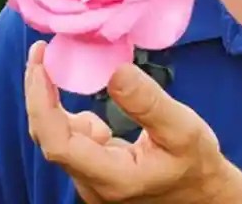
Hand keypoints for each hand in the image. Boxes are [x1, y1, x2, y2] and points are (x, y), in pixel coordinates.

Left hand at [24, 41, 241, 203]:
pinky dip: (70, 115)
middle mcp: (91, 185)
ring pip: (57, 138)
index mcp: (112, 178)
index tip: (40, 63)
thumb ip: (148, 103)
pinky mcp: (92, 172)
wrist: (201, 194)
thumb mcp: (183, 128)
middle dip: (40, 93)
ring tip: (61, 67)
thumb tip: (114, 72)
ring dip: (54, 102)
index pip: (58, 143)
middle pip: (49, 138)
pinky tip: (94, 107)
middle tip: (40, 52)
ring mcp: (89, 181)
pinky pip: (70, 140)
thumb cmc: (195, 163)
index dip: (41, 102)